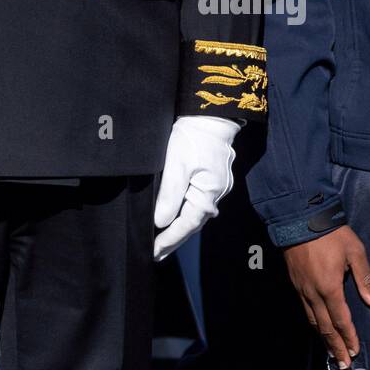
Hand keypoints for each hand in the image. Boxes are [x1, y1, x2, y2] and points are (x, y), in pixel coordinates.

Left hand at [153, 115, 236, 260]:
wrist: (210, 115)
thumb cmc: (194, 138)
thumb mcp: (177, 165)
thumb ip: (170, 195)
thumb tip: (160, 222)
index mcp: (207, 195)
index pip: (185, 226)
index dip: (169, 240)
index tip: (153, 252)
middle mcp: (215, 195)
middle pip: (192, 224)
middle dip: (174, 239)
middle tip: (157, 254)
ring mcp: (216, 187)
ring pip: (195, 214)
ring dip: (179, 228)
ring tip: (164, 241)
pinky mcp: (212, 178)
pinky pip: (196, 202)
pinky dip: (184, 212)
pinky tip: (176, 216)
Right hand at [284, 227, 369, 369]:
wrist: (298, 216)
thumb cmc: (330, 234)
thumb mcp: (354, 251)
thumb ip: (365, 278)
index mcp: (330, 287)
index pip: (341, 319)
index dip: (349, 337)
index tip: (354, 352)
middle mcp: (313, 292)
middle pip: (325, 326)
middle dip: (335, 346)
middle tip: (342, 363)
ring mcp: (301, 287)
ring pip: (312, 319)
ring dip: (323, 337)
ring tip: (330, 350)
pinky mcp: (294, 281)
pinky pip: (304, 307)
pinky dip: (312, 321)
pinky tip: (316, 324)